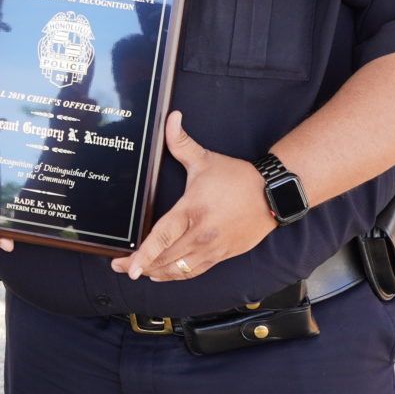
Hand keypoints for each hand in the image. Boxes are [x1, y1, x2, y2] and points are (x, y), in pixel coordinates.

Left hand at [112, 112, 274, 280]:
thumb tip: (171, 118)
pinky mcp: (222, 256)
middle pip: (165, 258)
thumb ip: (181, 142)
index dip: (142, 255)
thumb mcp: (205, 159)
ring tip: (139, 271)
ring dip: (157, 273)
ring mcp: (212, 248)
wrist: (273, 194)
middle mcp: (201, 234)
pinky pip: (194, 272)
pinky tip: (164, 274)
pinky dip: (176, 275)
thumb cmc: (237, 177)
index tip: (127, 267)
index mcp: (192, 211)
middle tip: (121, 267)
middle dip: (140, 266)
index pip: (161, 238)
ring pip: (179, 270)